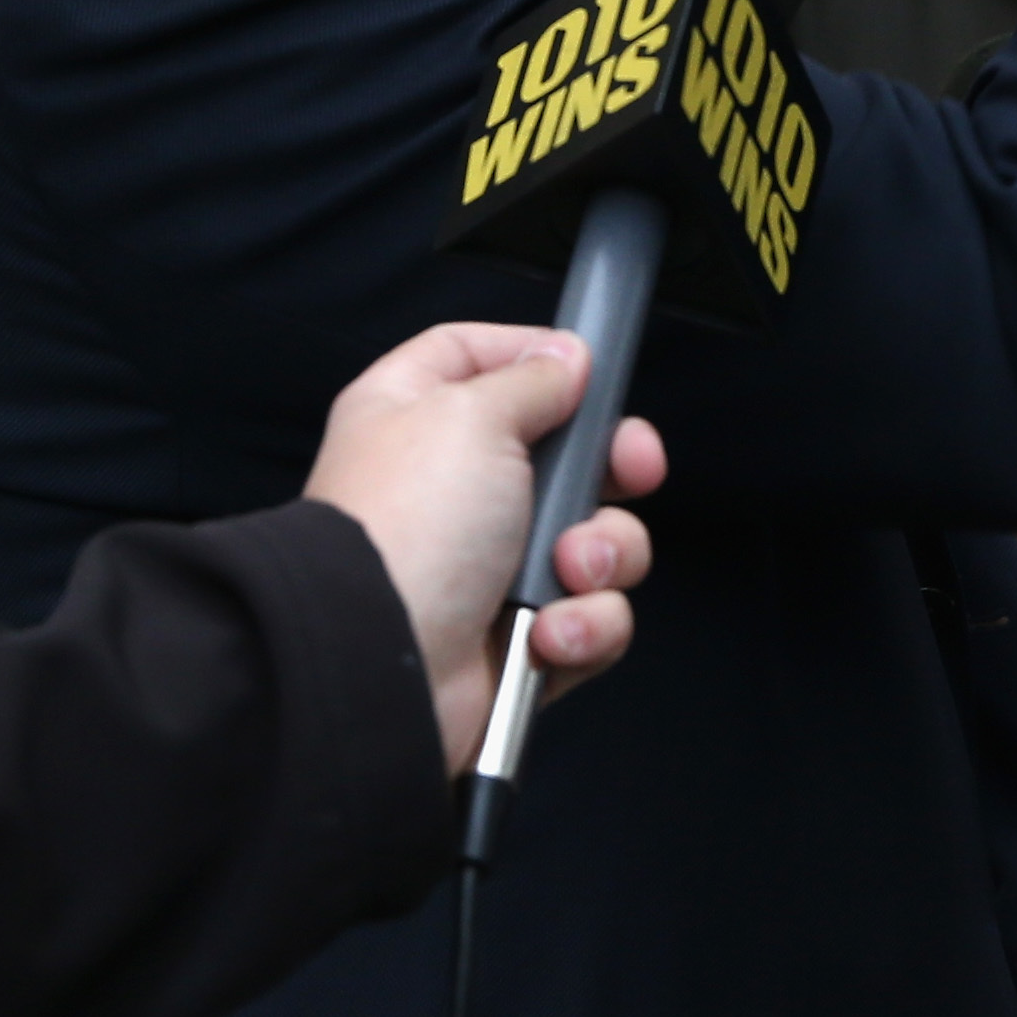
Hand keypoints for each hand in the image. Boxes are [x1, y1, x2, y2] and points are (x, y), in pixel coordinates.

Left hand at [301, 325, 665, 768]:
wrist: (383, 661)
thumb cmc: (407, 529)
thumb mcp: (471, 416)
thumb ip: (531, 379)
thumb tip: (568, 358)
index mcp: (416, 417)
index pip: (477, 359)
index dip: (535, 356)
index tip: (586, 367)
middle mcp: (453, 488)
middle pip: (564, 455)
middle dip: (612, 467)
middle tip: (633, 470)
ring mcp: (491, 566)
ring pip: (596, 541)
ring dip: (602, 555)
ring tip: (568, 570)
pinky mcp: (522, 635)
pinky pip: (592, 617)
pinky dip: (584, 625)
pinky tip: (549, 632)